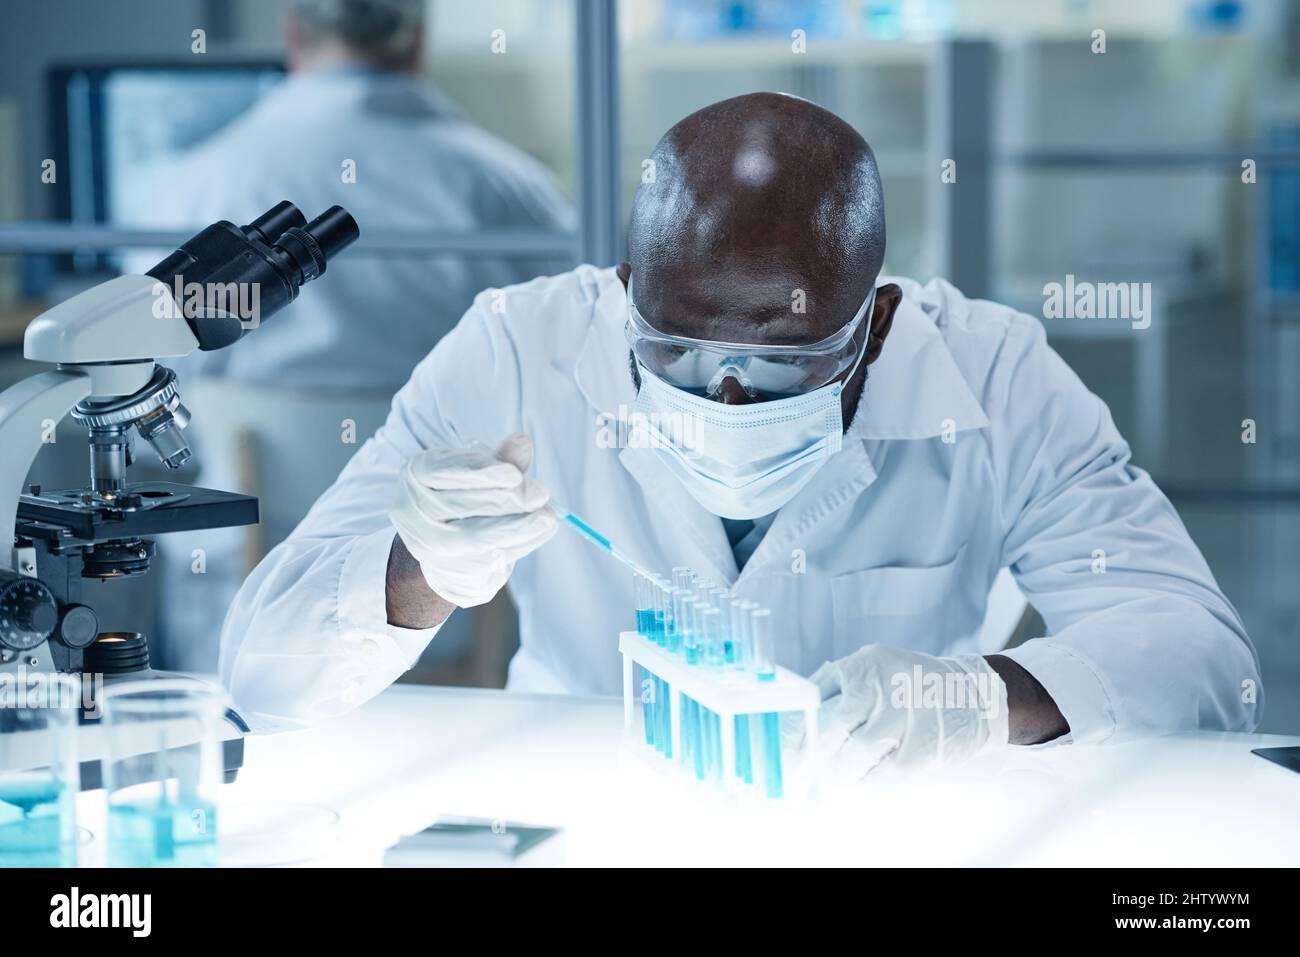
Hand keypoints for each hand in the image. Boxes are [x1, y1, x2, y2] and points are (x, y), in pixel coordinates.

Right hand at [389, 433, 557, 607]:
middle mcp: (412, 511)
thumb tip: (523, 442)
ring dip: (517, 528)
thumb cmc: (465, 494)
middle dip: (506, 500)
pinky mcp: (446, 573)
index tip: (515, 474)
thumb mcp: (480, 471)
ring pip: (474, 539)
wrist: (443, 538)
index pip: (445, 470)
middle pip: (460, 507)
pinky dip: (517, 546)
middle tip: (542, 494)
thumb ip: (501, 459)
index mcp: (417, 474)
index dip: (480, 472)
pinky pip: (485, 562)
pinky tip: (538, 533)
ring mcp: (425, 546)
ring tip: (547, 518)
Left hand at [810, 645, 1008, 778]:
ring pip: (856, 754)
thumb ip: (835, 689)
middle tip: (802, 768)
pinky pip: (885, 775)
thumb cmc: (908, 686)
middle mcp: (886, 686)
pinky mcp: (926, 747)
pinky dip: (869, 781)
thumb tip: (792, 723)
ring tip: (834, 774)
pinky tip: (866, 777)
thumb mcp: (872, 669)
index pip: (816, 696)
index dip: (794, 726)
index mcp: (866, 666)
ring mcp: (908, 716)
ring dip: (838, 770)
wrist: (972, 694)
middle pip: (833, 726)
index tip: (781, 746)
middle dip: (812, 752)